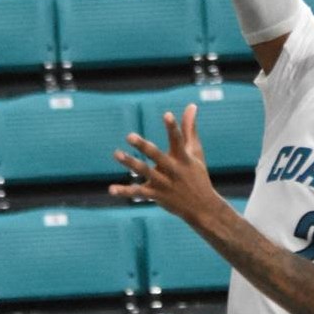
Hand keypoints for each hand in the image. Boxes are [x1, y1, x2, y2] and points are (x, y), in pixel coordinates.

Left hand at [110, 106, 225, 226]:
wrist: (202, 208)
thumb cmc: (197, 175)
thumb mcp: (195, 152)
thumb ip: (189, 129)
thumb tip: (191, 105)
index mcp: (183, 158)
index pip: (178, 140)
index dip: (172, 127)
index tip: (167, 114)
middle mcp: (173, 170)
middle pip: (157, 156)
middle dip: (144, 147)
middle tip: (129, 136)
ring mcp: (164, 184)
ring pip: (145, 172)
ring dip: (131, 163)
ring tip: (117, 154)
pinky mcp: (156, 196)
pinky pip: (138, 193)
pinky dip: (124, 191)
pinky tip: (111, 189)